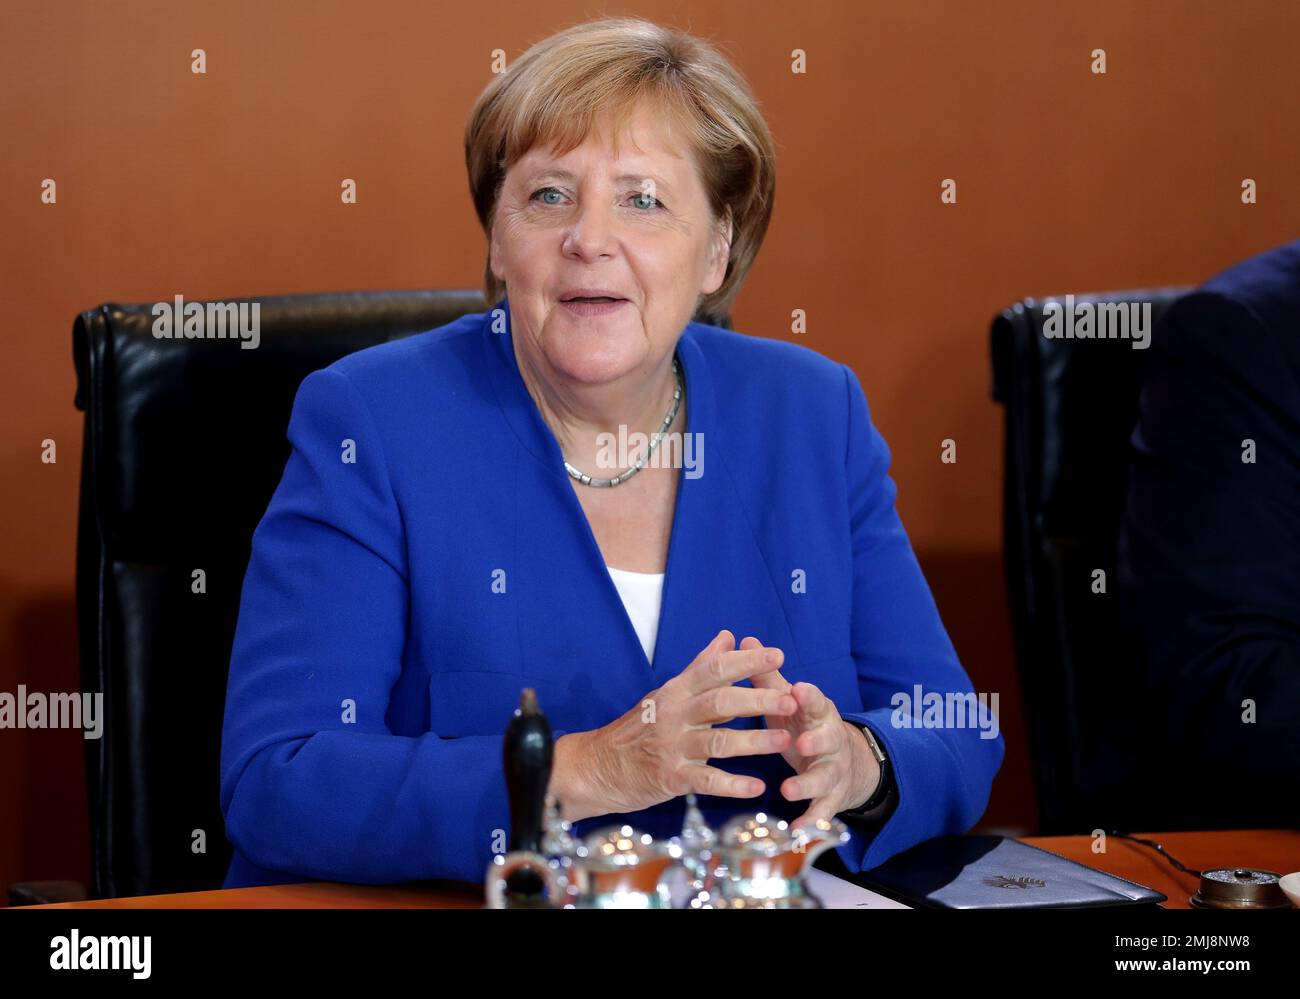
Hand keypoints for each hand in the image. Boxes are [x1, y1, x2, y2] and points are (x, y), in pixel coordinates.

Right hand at [553, 629, 797, 821]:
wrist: (597, 765)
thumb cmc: (639, 728)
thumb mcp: (668, 692)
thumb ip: (701, 666)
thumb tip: (728, 635)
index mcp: (677, 690)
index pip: (715, 669)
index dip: (747, 662)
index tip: (778, 656)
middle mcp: (675, 714)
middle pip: (721, 702)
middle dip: (758, 700)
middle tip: (790, 701)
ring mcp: (672, 746)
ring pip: (718, 741)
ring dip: (754, 741)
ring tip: (784, 740)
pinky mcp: (670, 777)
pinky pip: (706, 780)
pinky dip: (732, 784)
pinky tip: (757, 787)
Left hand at [740, 635, 880, 829]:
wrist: (847, 762)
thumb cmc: (806, 724)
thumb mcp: (790, 701)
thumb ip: (767, 675)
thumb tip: (745, 638)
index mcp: (817, 712)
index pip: (816, 700)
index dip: (809, 696)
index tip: (798, 689)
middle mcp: (829, 739)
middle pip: (828, 738)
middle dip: (816, 739)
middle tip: (801, 741)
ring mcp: (832, 769)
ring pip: (824, 776)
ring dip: (807, 783)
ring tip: (787, 789)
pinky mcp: (831, 798)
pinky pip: (822, 811)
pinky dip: (810, 821)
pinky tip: (796, 830)